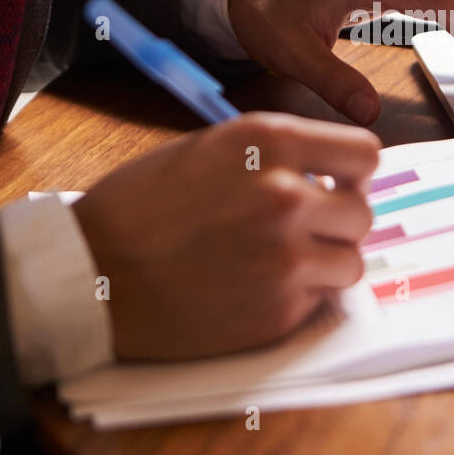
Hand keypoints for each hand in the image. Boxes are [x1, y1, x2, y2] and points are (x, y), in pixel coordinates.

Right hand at [72, 111, 379, 360]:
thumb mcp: (208, 149)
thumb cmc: (138, 208)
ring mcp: (285, 258)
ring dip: (324, 263)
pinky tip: (252, 287)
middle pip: (363, 212)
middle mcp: (286, 196)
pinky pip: (319, 302)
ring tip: (278, 261)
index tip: (337, 184)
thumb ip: (275, 156)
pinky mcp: (277, 312)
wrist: (88, 276)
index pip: (365, 153)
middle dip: (336, 222)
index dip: (353, 173)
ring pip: (351, 262)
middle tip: (300, 230)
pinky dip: (296, 298)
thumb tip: (329, 174)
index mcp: (268, 142)